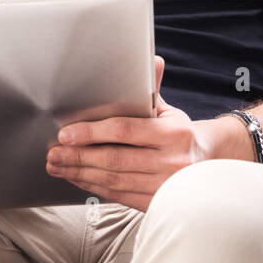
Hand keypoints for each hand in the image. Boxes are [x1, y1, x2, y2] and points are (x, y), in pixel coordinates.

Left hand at [45, 56, 221, 210]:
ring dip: (80, 174)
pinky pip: (119, 196)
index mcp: (173, 134)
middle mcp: (171, 162)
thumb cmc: (180, 135)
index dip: (91, 133)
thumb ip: (152, 90)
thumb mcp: (170, 112)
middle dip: (78, 156)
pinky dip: (94, 187)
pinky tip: (77, 178)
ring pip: (114, 180)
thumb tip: (152, 59)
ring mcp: (165, 187)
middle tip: (53, 153)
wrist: (208, 166)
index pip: (124, 131)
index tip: (65, 134)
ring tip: (57, 166)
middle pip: (114, 159)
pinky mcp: (157, 203)